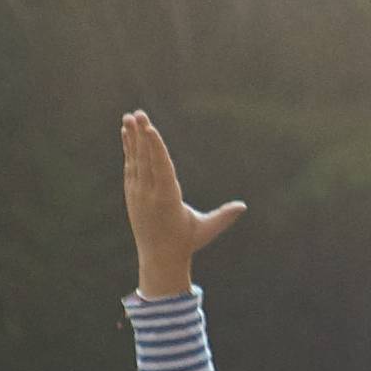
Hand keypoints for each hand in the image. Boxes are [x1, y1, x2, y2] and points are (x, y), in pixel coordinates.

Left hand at [120, 111, 242, 298]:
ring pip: (135, 159)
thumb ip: (223, 216)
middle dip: (142, 136)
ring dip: (132, 138)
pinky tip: (128, 134)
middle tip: (138, 113)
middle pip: (145, 159)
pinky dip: (129, 149)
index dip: (155, 148)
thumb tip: (242, 206)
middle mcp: (148, 194)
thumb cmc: (187, 241)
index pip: (160, 168)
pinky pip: (130, 165)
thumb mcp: (206, 229)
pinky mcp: (132, 192)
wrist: (159, 257)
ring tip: (129, 116)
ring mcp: (137, 193)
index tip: (149, 129)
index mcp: (167, 200)